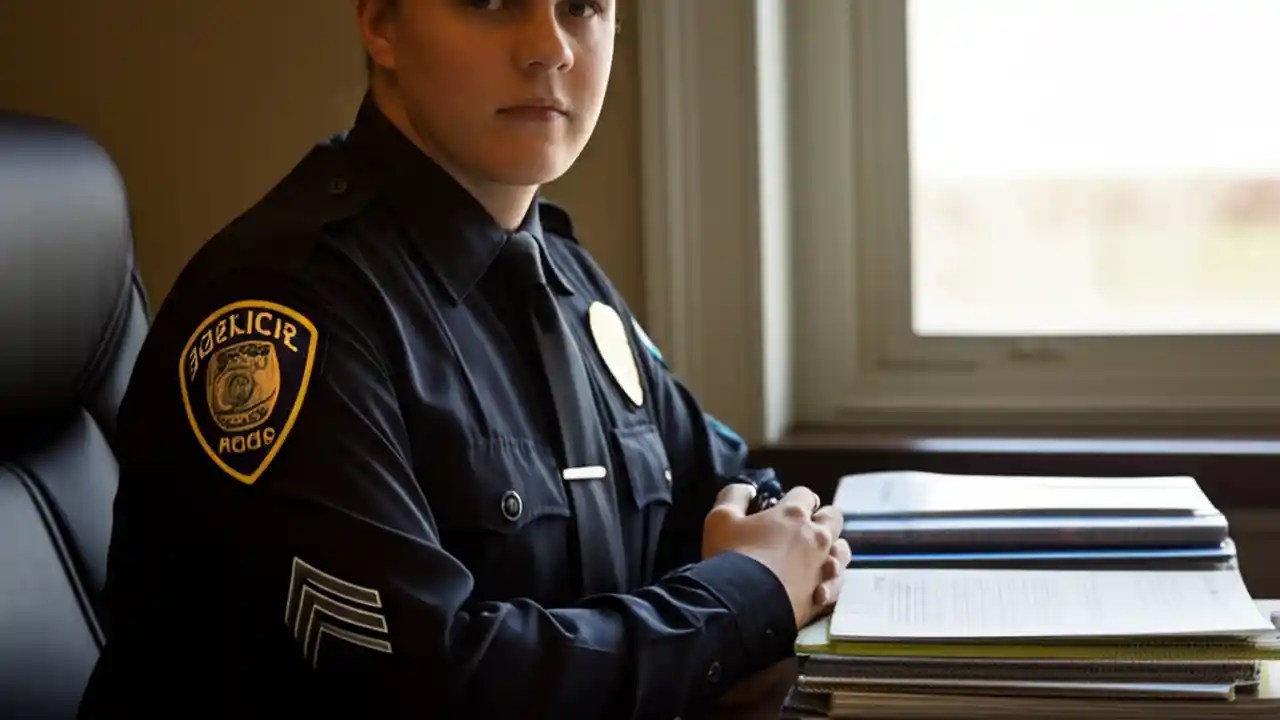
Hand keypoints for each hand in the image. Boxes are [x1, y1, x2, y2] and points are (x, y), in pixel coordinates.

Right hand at [702, 484, 845, 628]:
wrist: (741, 607)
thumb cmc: (731, 559)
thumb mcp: (720, 519)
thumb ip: (734, 495)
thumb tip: (747, 489)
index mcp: (793, 515)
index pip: (805, 495)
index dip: (794, 500)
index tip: (781, 509)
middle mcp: (816, 537)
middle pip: (833, 518)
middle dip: (821, 520)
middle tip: (800, 532)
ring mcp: (824, 567)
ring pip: (842, 551)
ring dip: (831, 551)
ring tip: (812, 560)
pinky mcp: (825, 595)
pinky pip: (837, 584)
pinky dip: (828, 583)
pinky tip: (813, 587)